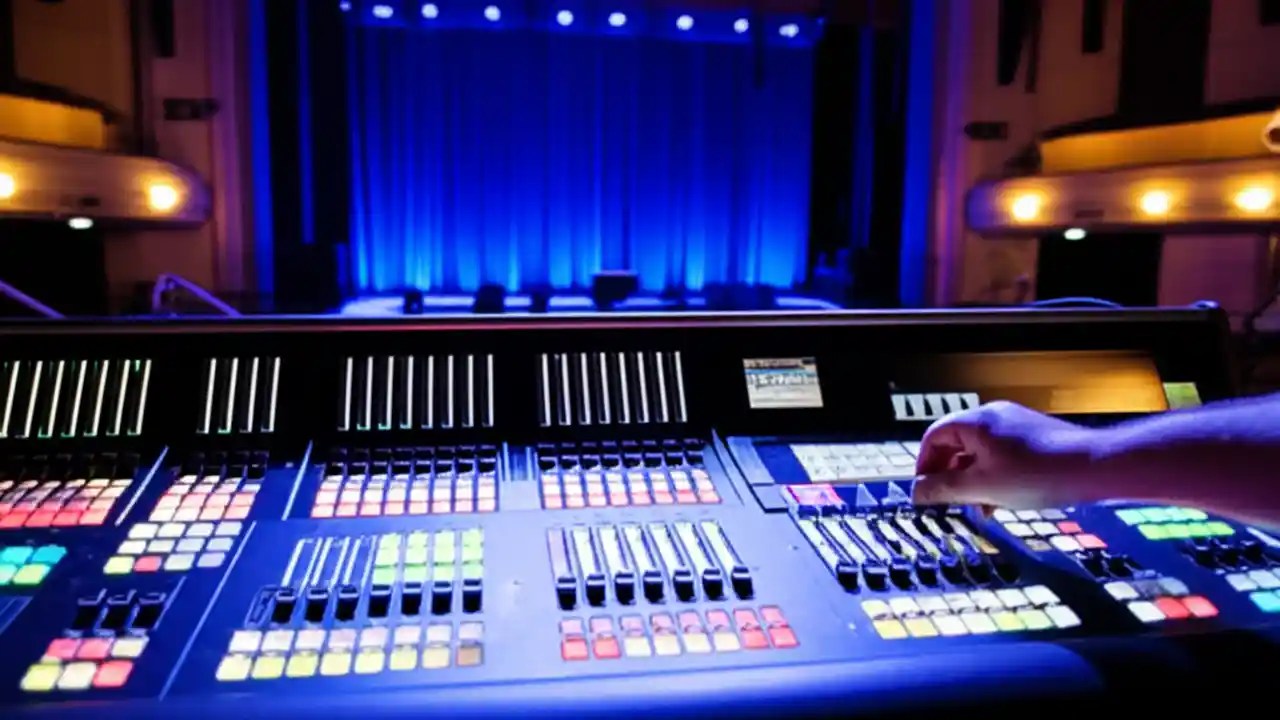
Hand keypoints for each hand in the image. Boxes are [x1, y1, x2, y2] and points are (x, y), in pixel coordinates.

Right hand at [913, 401, 1096, 508]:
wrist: (1092, 468)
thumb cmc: (1037, 473)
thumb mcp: (982, 487)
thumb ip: (944, 489)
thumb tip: (916, 492)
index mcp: (974, 422)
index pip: (932, 438)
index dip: (924, 467)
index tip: (925, 493)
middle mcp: (992, 418)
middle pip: (954, 445)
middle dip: (949, 476)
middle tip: (949, 502)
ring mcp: (1013, 426)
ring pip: (978, 454)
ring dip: (972, 481)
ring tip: (979, 507)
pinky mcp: (1032, 438)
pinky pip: (999, 457)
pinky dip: (993, 477)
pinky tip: (1001, 501)